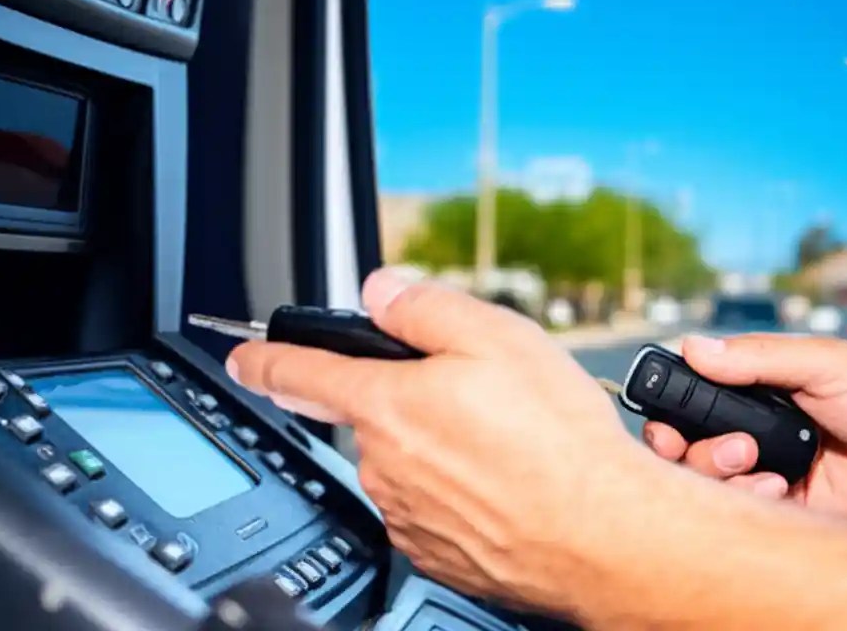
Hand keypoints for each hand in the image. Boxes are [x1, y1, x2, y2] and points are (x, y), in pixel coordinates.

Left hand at [226, 270, 646, 617]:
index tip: (244, 358)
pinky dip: (460, 496)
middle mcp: (384, 465)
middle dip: (413, 403)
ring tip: (508, 448)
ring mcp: (407, 515)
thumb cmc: (558, 443)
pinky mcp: (436, 554)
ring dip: (441, 451)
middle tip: (480, 401)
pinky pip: (432, 510)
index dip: (265, 359)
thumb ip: (425, 308)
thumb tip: (383, 292)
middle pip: (374, 418)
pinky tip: (507, 486)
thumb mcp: (497, 337)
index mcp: (387, 405)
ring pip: (407, 465)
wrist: (602, 537)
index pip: (299, 374)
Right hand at [643, 334, 846, 526]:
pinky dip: (747, 498)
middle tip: (714, 442)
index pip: (694, 391)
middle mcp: (755, 424)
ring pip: (705, 478)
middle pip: (684, 440)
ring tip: (754, 459)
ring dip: (716, 468)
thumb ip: (758, 357)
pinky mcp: (784, 505)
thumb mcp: (825, 363)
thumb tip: (691, 346)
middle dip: (682, 445)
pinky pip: (741, 509)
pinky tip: (778, 486)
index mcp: (760, 383)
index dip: (669, 405)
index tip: (664, 416)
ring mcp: (767, 466)